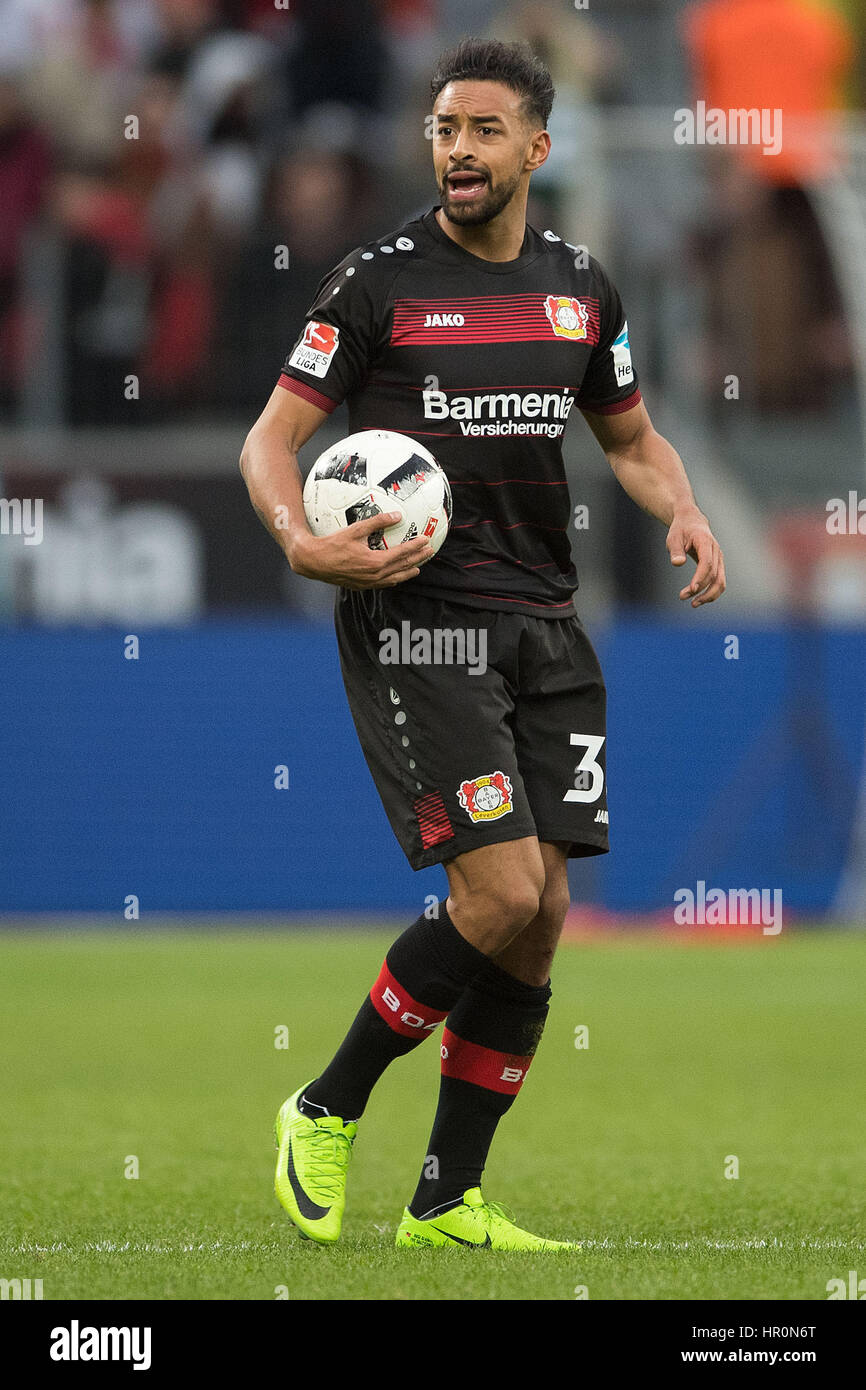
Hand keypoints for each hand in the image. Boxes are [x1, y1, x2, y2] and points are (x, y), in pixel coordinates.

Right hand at [290, 512, 434, 588]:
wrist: (313, 562)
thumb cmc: (332, 544)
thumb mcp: (355, 530)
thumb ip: (377, 521)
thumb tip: (397, 515)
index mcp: (376, 562)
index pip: (403, 553)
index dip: (416, 546)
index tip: (426, 539)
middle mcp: (375, 575)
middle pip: (403, 567)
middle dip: (418, 559)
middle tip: (429, 551)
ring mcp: (369, 583)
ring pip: (395, 579)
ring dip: (408, 572)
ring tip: (418, 567)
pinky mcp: (362, 586)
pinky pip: (384, 584)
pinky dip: (394, 579)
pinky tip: (396, 576)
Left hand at [667, 509, 725, 606]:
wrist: (691, 522)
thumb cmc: (681, 530)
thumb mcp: (673, 537)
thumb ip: (676, 550)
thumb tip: (677, 563)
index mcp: (705, 542)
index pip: (707, 563)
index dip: (700, 577)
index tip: (691, 589)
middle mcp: (716, 551)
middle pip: (714, 574)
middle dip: (700, 589)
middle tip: (682, 597)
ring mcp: (719, 558)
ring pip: (720, 581)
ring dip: (709, 595)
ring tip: (693, 604)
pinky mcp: (718, 565)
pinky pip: (719, 581)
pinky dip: (711, 592)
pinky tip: (698, 599)